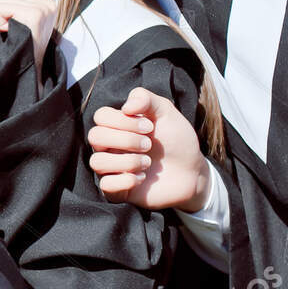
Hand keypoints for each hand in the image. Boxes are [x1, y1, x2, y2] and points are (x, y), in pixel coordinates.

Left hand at [0, 0, 58, 64]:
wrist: (29, 73)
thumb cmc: (20, 48)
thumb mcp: (20, 21)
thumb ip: (15, 1)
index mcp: (46, 4)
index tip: (12, 19)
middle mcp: (48, 4)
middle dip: (1, 11)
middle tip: (13, 30)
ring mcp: (43, 9)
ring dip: (0, 19)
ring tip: (13, 33)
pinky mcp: (35, 15)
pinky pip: (2, 8)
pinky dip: (0, 23)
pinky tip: (12, 33)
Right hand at [86, 87, 209, 211]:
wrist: (192, 172)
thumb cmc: (177, 141)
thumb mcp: (167, 113)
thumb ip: (146, 99)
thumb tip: (126, 106)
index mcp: (118, 126)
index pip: (101, 116)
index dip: (123, 120)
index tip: (149, 127)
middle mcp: (110, 146)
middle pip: (95, 137)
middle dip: (126, 140)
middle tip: (149, 145)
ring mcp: (112, 168)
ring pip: (97, 162)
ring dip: (127, 161)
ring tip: (148, 163)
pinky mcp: (117, 189)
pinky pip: (105, 185)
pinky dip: (126, 180)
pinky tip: (143, 178)